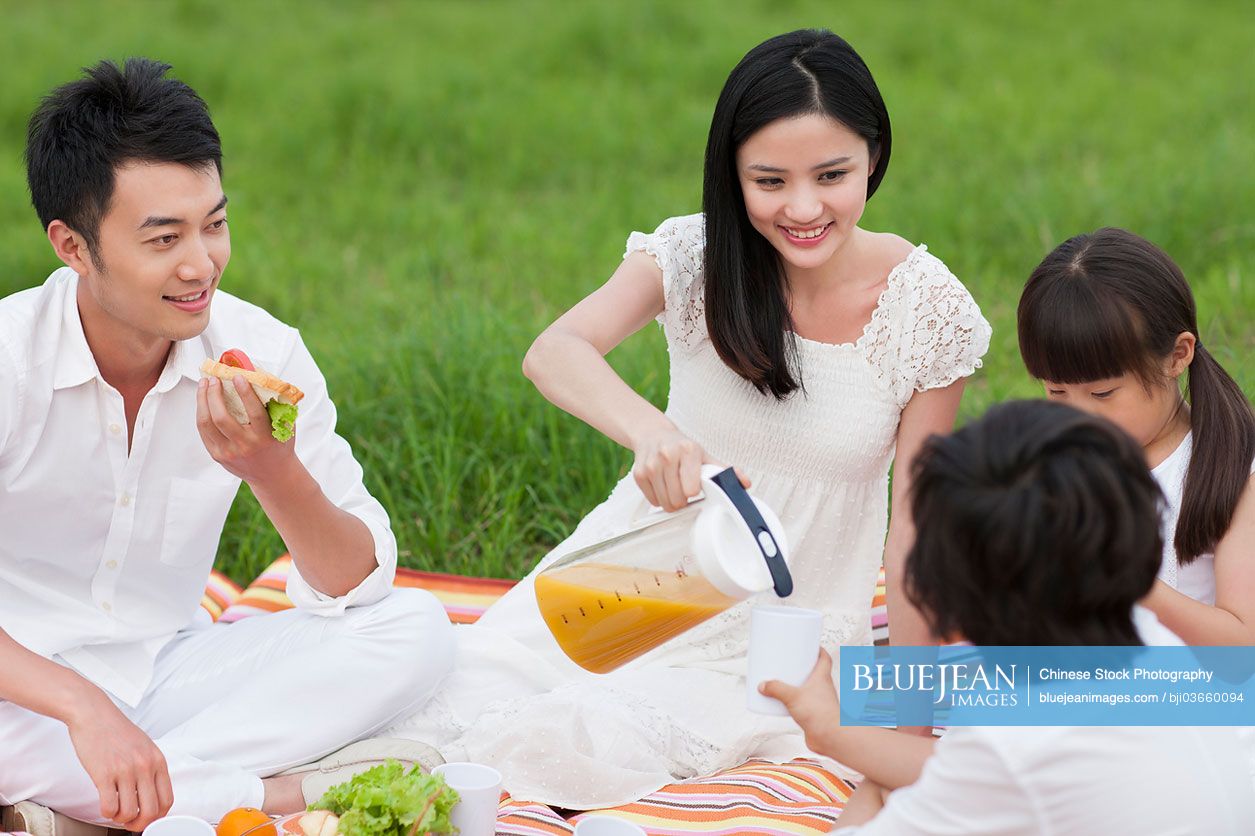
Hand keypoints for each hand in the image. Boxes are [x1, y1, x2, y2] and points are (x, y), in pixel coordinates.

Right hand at [65, 697, 172, 829]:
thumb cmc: (117, 731)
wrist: (94, 714)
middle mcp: (145, 766)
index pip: (167, 800)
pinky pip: (109, 807)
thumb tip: (153, 795)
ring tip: (115, 811)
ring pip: (129, 813)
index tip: (146, 818)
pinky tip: (104, 805)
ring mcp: (125, 770)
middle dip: (140, 824)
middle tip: (130, 822)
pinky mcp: (104, 774)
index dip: (157, 816)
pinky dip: (107, 813)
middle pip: (151, 811)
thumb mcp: (145, 747)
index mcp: (158, 760)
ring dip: (121, 819)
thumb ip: (151, 768)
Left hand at [197, 375, 296, 485]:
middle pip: (221, 418)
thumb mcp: (285, 426)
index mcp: (265, 437)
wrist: (273, 475)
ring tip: (204, 385)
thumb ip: (276, 405)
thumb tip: (260, 377)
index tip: (238, 377)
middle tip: (214, 379)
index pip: (253, 412)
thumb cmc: (279, 445)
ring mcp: (228, 452)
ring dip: (202, 401)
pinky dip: (202, 413)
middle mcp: (245, 446)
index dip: (245, 393)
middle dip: (214, 394)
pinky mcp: (217, 456)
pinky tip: (203, 401)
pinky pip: (204, 431)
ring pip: (207, 423)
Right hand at [631, 427, 748, 511]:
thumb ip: (725, 470)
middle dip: (683, 500)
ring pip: (665, 504)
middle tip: (685, 487)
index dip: (695, 492)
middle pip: (677, 500)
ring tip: (675, 485)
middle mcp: (667, 456)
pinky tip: (663, 484)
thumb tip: (744, 482)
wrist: (652, 434)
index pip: (691, 489)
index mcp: (688, 450)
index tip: (697, 487)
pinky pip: (653, 501)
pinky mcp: (639, 474)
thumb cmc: (681, 446)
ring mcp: (651, 465)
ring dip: (672, 500)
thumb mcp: (705, 455)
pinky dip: (659, 498)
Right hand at [760, 649, 840, 753]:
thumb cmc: (819, 714)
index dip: (817, 650)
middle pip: (813, 672)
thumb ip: (776, 689)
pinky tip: (782, 703)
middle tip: (787, 663)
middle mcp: (822, 687)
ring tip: (781, 682)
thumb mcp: (792, 696)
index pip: (824, 658)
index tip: (808, 645)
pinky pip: (802, 703)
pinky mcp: (813, 714)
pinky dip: (793, 701)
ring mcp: (818, 701)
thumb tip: (762, 685)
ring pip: (807, 688)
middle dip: (801, 667)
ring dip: (796, 685)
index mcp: (821, 677)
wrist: (830, 737)